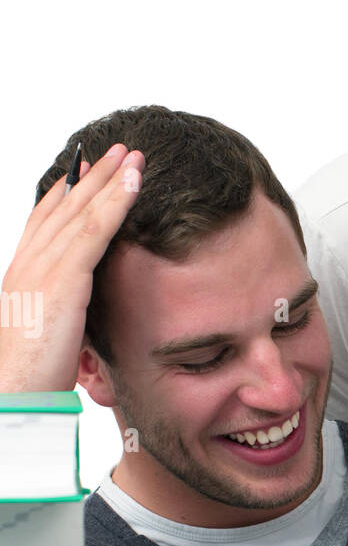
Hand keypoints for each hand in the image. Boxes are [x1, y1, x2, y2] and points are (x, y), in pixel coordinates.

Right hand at [0, 144, 144, 391]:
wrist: (13, 395)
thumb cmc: (32, 378)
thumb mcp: (50, 335)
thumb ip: (64, 314)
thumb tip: (81, 314)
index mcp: (22, 274)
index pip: (44, 221)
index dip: (65, 193)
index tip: (84, 171)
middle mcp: (29, 262)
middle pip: (63, 206)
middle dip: (91, 175)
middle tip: (116, 150)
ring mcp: (44, 267)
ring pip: (81, 210)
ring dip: (109, 178)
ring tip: (133, 155)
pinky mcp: (64, 279)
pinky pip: (95, 230)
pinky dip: (117, 201)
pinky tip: (135, 181)